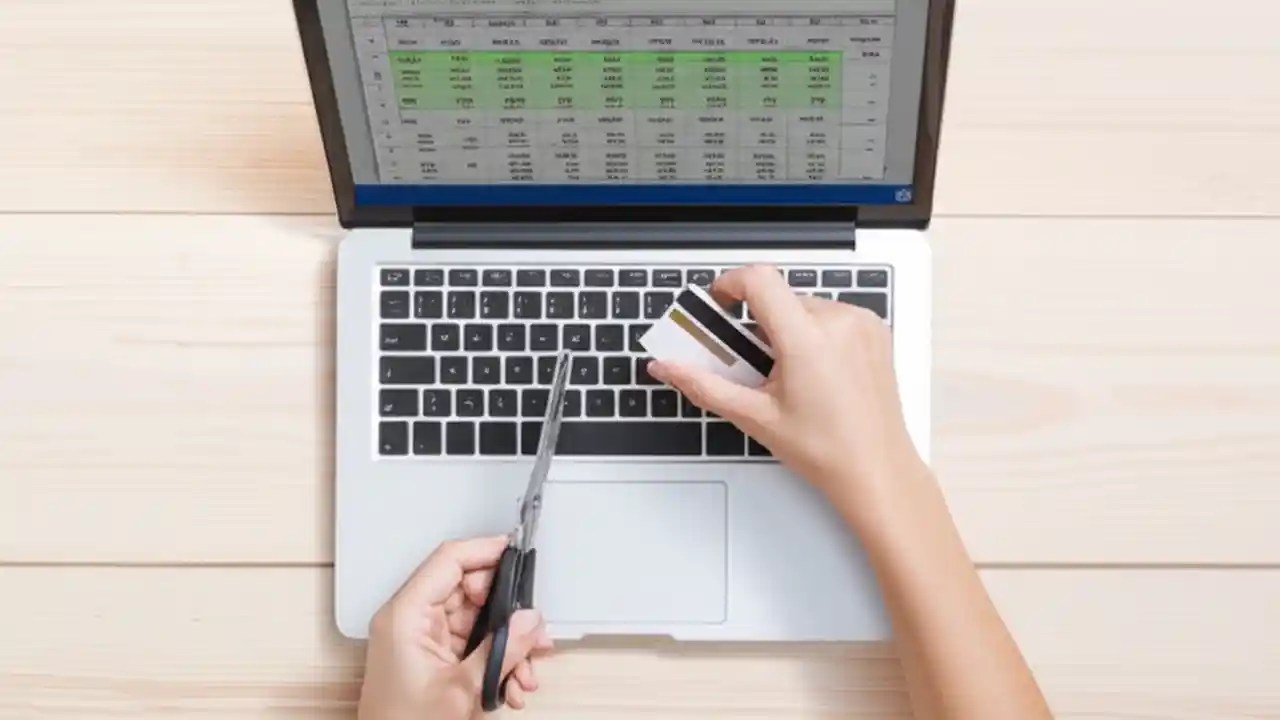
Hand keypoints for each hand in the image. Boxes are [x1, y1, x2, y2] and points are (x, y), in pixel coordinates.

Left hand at [359, 536, 553, 719]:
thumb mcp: (460, 689)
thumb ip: (500, 651)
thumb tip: (529, 619)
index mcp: (405, 615)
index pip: (448, 561)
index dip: (485, 551)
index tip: (518, 552)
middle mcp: (412, 620)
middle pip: (469, 590)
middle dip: (508, 613)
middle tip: (534, 632)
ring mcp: (424, 638)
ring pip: (478, 620)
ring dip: (508, 645)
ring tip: (526, 674)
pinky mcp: (434, 656)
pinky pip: (474, 644)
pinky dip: (497, 661)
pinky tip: (511, 686)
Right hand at [649, 265, 926, 513]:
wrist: (876, 470)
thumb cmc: (827, 451)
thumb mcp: (755, 416)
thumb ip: (704, 385)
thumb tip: (668, 367)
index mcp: (807, 340)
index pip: (759, 281)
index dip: (729, 284)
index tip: (719, 301)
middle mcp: (839, 323)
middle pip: (778, 298)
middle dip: (757, 324)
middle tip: (751, 363)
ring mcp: (862, 325)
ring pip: (804, 306)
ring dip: (786, 329)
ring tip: (787, 375)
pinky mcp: (875, 331)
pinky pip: (832, 316)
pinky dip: (814, 334)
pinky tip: (814, 371)